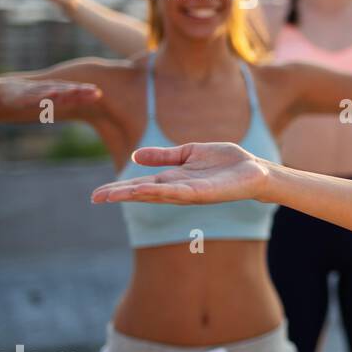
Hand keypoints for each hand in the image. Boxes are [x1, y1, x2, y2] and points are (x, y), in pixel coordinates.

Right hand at [0, 77, 100, 110]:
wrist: (1, 94)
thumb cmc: (26, 97)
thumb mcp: (46, 101)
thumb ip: (63, 100)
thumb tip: (81, 102)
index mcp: (52, 91)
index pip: (71, 91)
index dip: (84, 92)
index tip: (99, 93)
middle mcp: (45, 89)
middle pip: (65, 89)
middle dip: (80, 90)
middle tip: (95, 91)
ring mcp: (34, 91)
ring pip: (51, 91)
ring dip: (65, 91)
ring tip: (77, 91)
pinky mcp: (22, 96)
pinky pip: (33, 96)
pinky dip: (43, 95)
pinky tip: (52, 94)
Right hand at [91, 142, 269, 204]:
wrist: (256, 169)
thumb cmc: (227, 162)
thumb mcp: (190, 153)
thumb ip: (165, 156)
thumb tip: (135, 156)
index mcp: (174, 178)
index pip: (142, 184)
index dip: (120, 188)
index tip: (97, 194)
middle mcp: (179, 189)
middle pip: (144, 192)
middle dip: (121, 195)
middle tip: (96, 197)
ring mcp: (190, 192)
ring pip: (157, 194)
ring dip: (134, 194)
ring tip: (112, 195)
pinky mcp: (204, 193)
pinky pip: (179, 192)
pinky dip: (162, 191)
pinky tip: (145, 190)